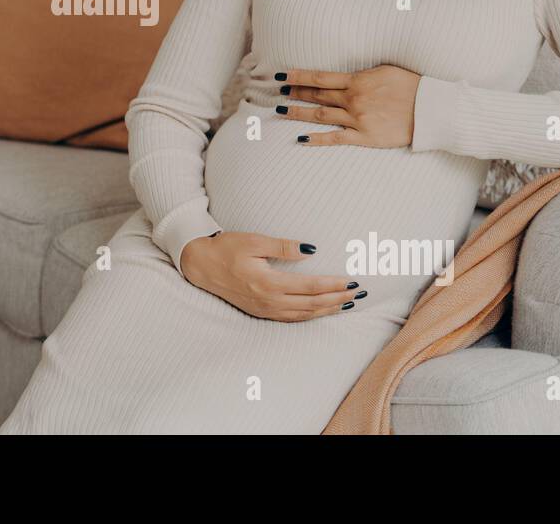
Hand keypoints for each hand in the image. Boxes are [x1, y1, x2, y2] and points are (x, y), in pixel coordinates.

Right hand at [179, 232, 365, 321]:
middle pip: (311, 304)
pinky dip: (311, 316)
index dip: (333, 285)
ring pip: (304, 315)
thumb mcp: (254, 241)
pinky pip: (292, 318)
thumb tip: (311, 250)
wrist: (201, 265)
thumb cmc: (227, 248)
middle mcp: (269, 300)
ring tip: (346, 304)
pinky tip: (321, 311)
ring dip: (327, 310)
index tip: (351, 281)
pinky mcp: (260, 311)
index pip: (310, 287)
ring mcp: (265, 309)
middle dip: (337, 299)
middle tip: (358, 293)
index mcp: (268, 283)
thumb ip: (283, 247)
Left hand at [276, 64, 419, 147]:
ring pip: (320, 115)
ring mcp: (357, 118)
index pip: (320, 77)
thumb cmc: (411, 86)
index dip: (299, 76)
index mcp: (357, 80)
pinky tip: (300, 138)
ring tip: (281, 110)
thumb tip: (347, 76)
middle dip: (296, 93)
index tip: (282, 75)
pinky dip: (316, 138)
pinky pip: (335, 137)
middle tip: (279, 91)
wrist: (430, 109)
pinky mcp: (364, 136)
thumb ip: (363, 74)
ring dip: (298, 112)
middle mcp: (353, 98)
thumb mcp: (384, 71)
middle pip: (317, 95)